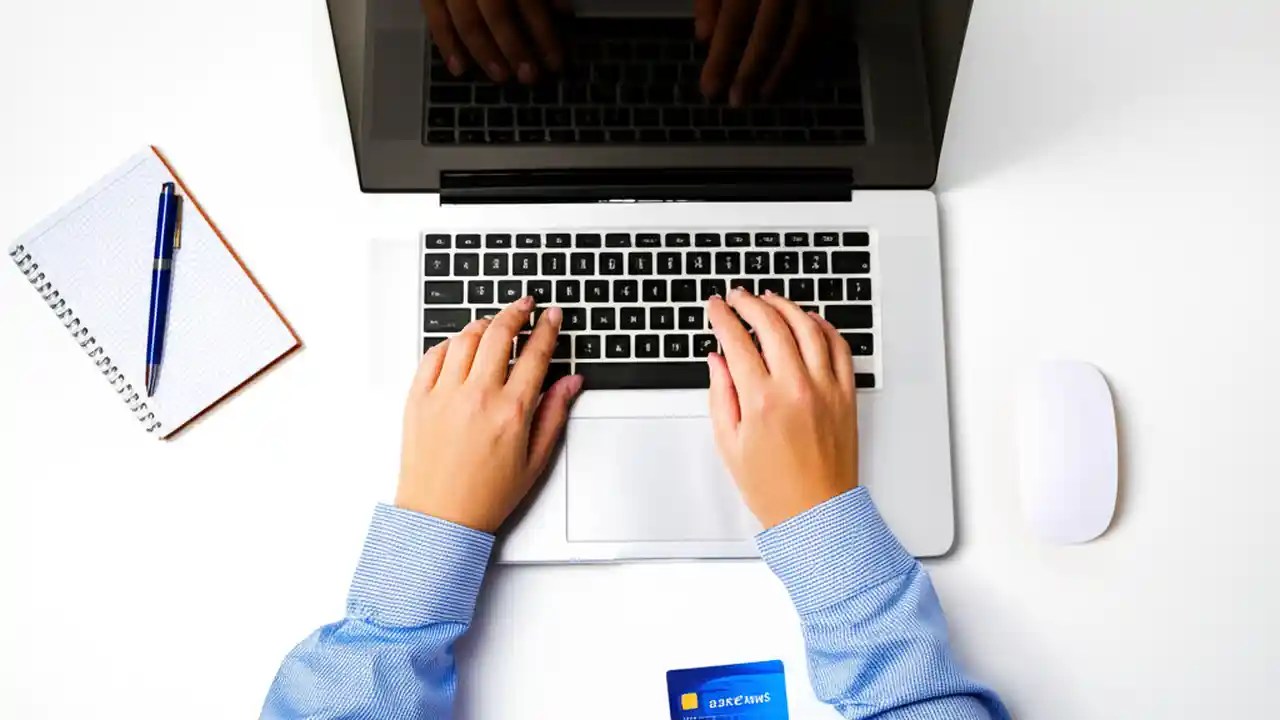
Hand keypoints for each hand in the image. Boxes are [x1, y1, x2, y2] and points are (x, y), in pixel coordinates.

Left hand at [396, 298, 582, 532]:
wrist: (439, 519)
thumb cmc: (485, 496)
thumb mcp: (535, 460)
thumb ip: (555, 414)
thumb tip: (570, 383)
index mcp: (511, 412)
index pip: (535, 354)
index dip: (547, 328)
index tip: (551, 316)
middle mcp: (476, 397)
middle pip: (499, 333)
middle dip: (516, 312)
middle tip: (524, 305)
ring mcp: (443, 395)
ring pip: (465, 338)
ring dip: (484, 323)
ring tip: (494, 323)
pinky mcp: (417, 399)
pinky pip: (433, 355)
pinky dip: (449, 343)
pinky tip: (460, 345)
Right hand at [421, 0, 571, 83]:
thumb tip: (563, 12)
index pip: (530, 3)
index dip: (545, 34)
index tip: (556, 62)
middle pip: (498, 14)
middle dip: (515, 49)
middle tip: (529, 76)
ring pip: (467, 21)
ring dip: (485, 53)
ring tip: (501, 76)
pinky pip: (435, 19)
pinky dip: (446, 45)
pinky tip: (459, 69)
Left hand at [694, 0, 816, 105]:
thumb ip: (710, 0)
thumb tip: (705, 36)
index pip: (734, 18)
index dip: (721, 56)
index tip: (710, 88)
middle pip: (769, 31)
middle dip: (752, 71)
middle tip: (738, 101)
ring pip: (802, 33)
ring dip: (783, 70)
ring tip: (765, 96)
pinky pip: (823, 25)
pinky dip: (808, 53)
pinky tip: (794, 75)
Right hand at [705, 289, 856, 528]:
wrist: (816, 514)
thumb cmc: (773, 488)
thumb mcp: (730, 444)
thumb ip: (721, 395)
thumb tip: (717, 360)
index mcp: (761, 401)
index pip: (737, 341)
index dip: (722, 317)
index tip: (715, 307)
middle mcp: (796, 388)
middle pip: (772, 324)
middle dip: (750, 303)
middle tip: (737, 297)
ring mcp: (825, 388)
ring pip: (808, 327)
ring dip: (785, 306)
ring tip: (769, 300)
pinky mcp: (845, 394)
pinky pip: (839, 347)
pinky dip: (823, 326)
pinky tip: (809, 320)